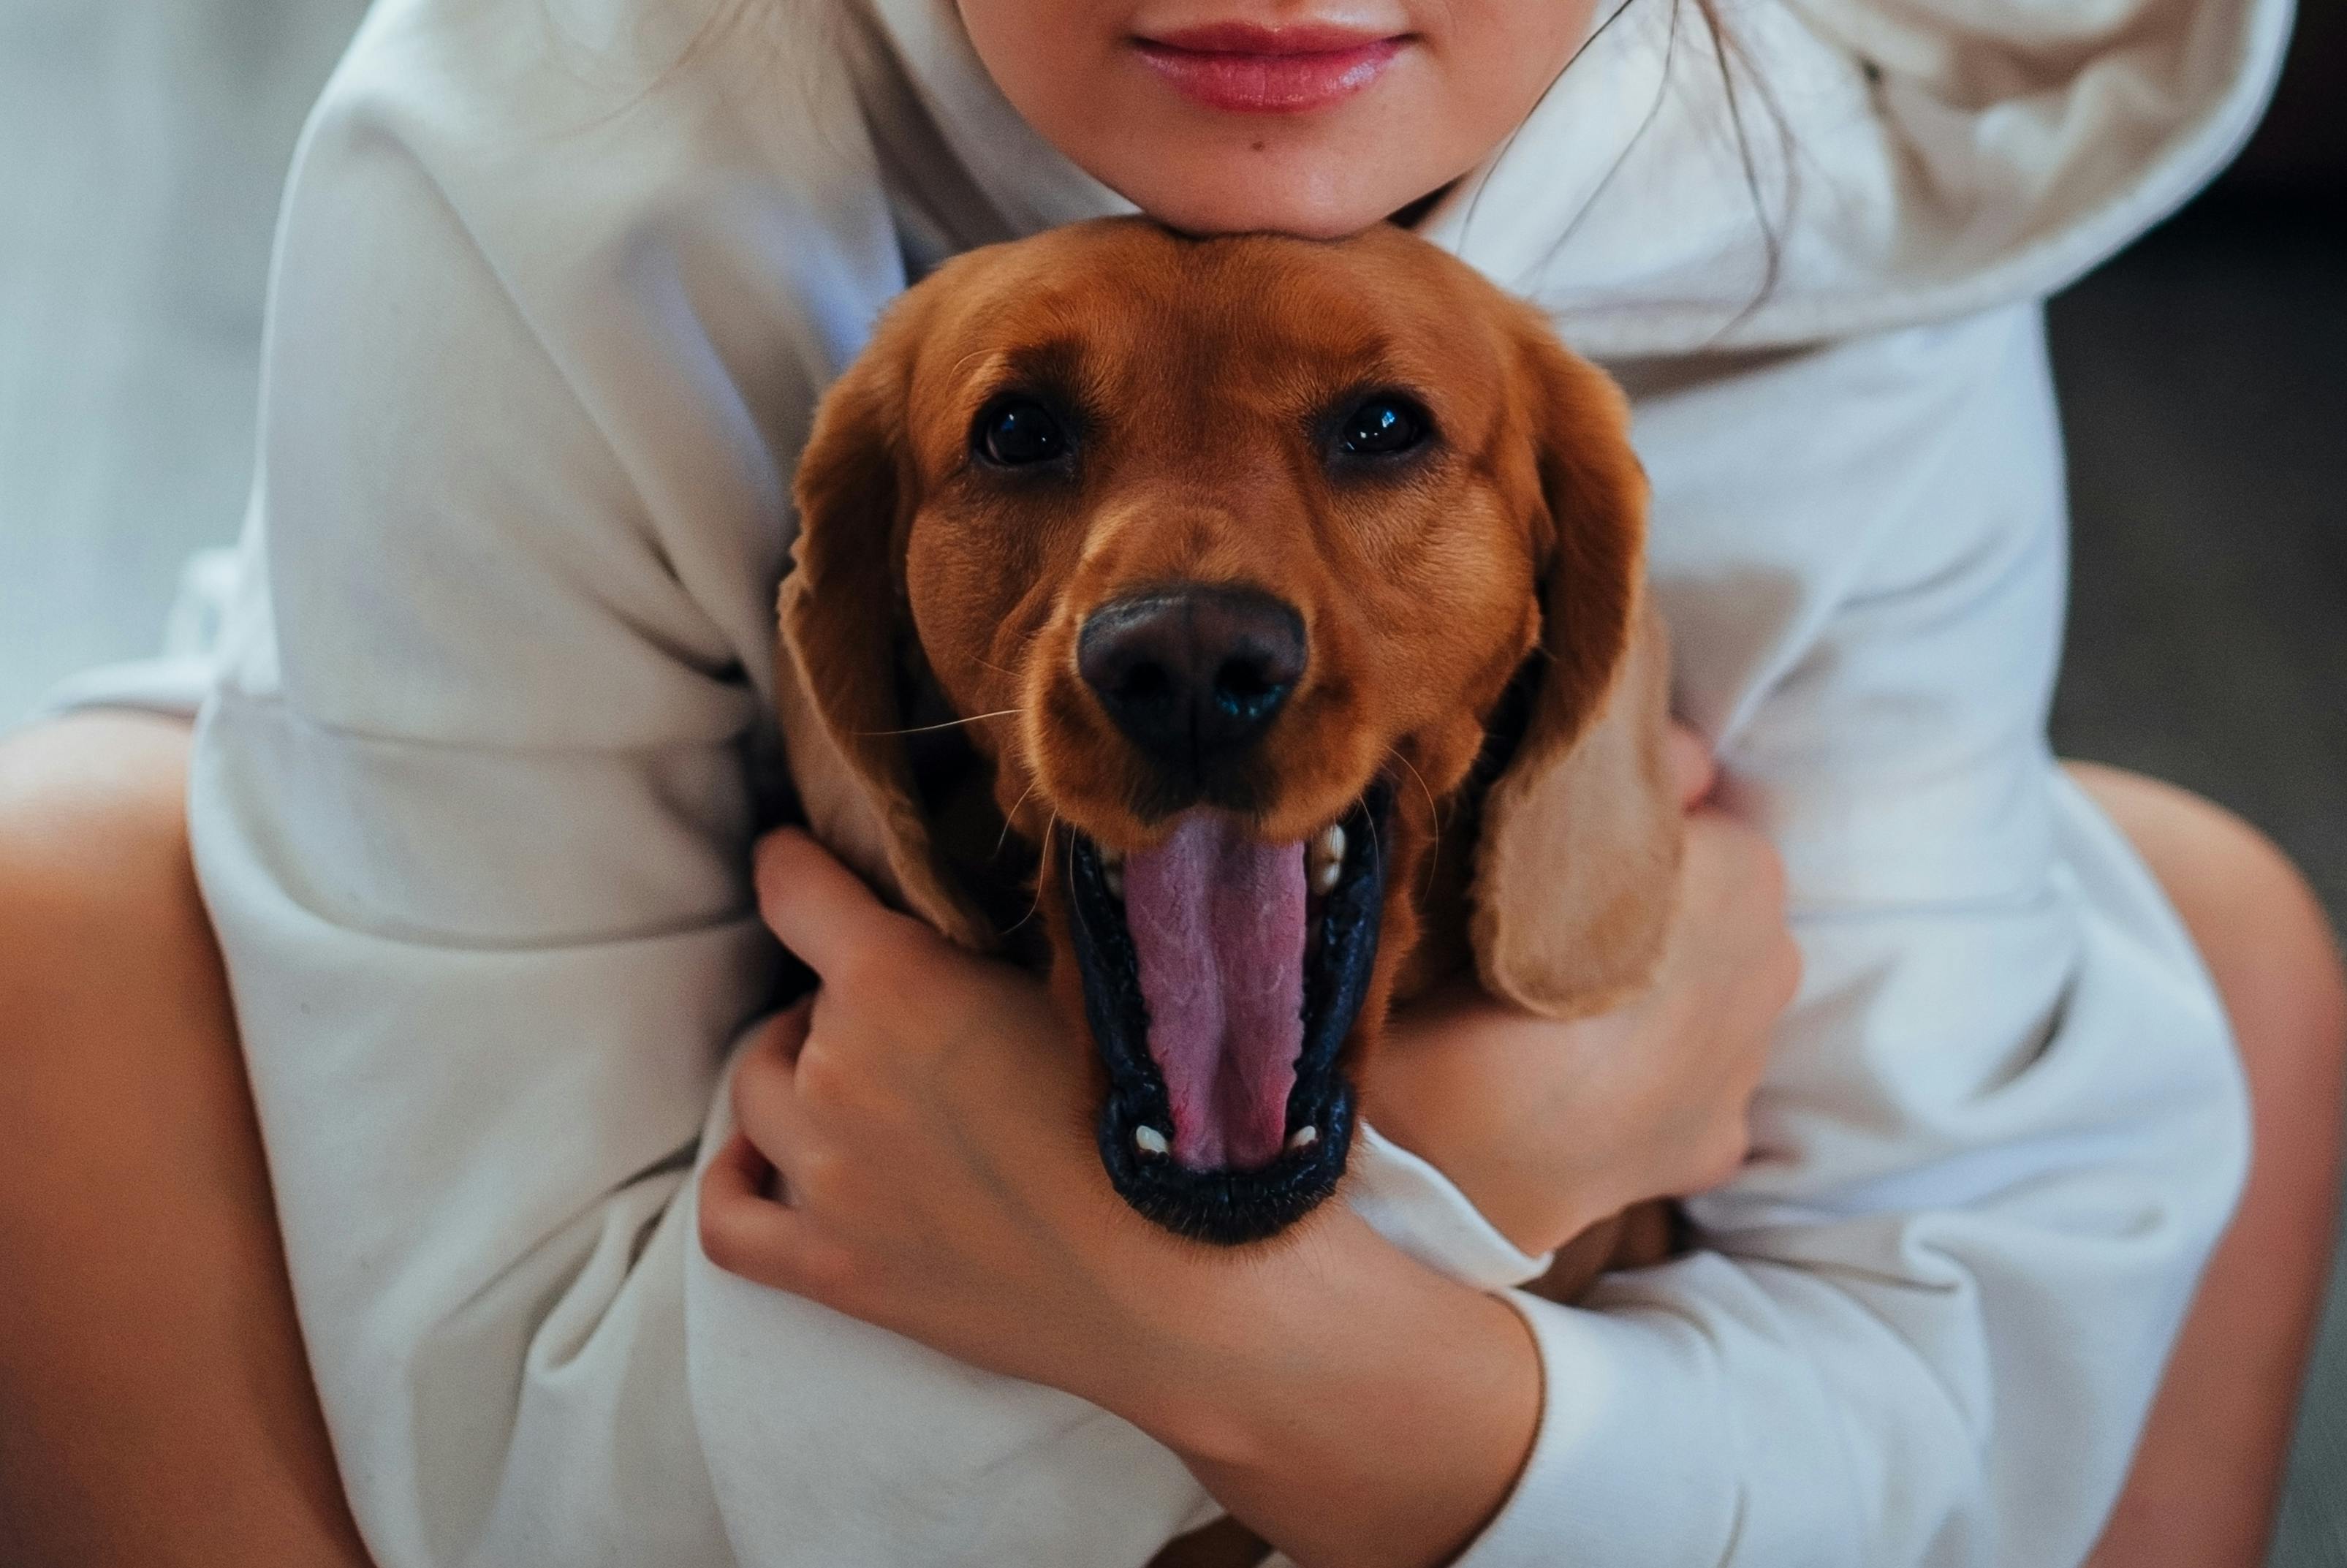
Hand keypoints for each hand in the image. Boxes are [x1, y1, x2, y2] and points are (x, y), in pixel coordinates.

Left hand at [699, 831, 1544, 1567]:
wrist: (1195, 1288)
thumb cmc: (1169, 1118)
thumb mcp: (1104, 970)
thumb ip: (1040, 900)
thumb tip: (1031, 833)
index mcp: (898, 981)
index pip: (792, 887)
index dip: (800, 862)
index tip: (807, 857)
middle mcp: (839, 1074)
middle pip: (800, 999)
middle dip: (851, 991)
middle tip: (930, 1009)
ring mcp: (827, 1181)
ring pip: (760, 1090)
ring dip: (805, 1069)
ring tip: (875, 1078)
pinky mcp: (836, 1271)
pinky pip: (727, 1219)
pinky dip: (736, 1175)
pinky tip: (775, 1158)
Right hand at [1360, 726, 1800, 1255]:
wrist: (1453, 1160)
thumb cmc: (1480, 976)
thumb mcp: (1538, 841)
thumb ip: (1633, 781)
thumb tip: (1689, 756)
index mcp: (1746, 875)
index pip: (1698, 818)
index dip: (1626, 832)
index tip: (1559, 859)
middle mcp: (1777, 967)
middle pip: (1717, 911)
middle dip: (1657, 915)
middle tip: (1555, 935)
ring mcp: (1751, 1067)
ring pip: (1708, 999)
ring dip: (1657, 998)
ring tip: (1563, 1019)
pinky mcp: (1721, 1144)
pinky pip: (1690, 1086)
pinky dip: (1648, 1082)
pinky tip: (1585, 1090)